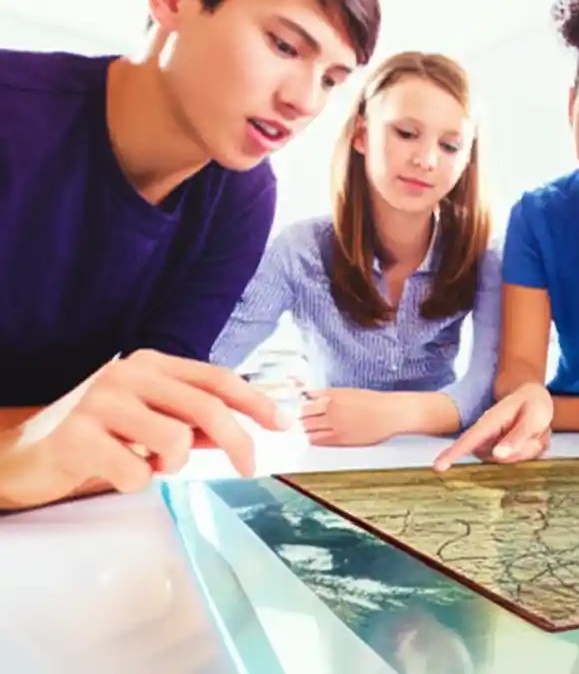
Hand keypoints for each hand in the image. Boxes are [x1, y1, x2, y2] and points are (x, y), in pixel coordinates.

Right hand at [1, 350, 284, 509]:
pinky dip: (135, 482)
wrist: (25, 452)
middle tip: (248, 468)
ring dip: (172, 465)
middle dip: (238, 442)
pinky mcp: (77, 438)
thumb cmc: (100, 435)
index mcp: (150, 364)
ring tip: (147, 464)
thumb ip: (195, 423)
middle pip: (206, 408)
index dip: (256, 401)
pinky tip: (113, 471)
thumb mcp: (151, 420)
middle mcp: (127, 375)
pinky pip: (136, 472)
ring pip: (175, 441)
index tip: (284, 425)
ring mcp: (99, 403)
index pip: (216, 378)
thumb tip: (249, 434)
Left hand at [301, 388, 409, 446]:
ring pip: (309, 428)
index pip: (307, 399)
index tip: (301, 407)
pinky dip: (313, 439)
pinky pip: (318, 440)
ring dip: (306, 428)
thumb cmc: (376, 403)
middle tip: (302, 420)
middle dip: (303, 417)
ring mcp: (334, 424)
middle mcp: (331, 408)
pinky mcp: (339, 438)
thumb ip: (331, 395)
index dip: (303, 404)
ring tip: (308, 430)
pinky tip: (313, 438)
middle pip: (305, 414)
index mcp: (333, 395)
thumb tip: (314, 399)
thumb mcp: (350, 392)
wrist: (390, 413)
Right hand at [434, 383, 551, 471]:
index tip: (437, 467)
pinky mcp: (499, 456)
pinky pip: (517, 464)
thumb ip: (516, 437)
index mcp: (489, 423)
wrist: (533, 400)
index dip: (452, 454)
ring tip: (533, 433)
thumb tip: (497, 455)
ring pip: (511, 462)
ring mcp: (491, 448)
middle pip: (500, 460)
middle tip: (535, 433)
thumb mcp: (532, 418)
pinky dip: (530, 453)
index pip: (467, 441)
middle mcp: (486, 438)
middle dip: (524, 451)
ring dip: (528, 451)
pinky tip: (532, 439)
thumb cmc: (532, 405)